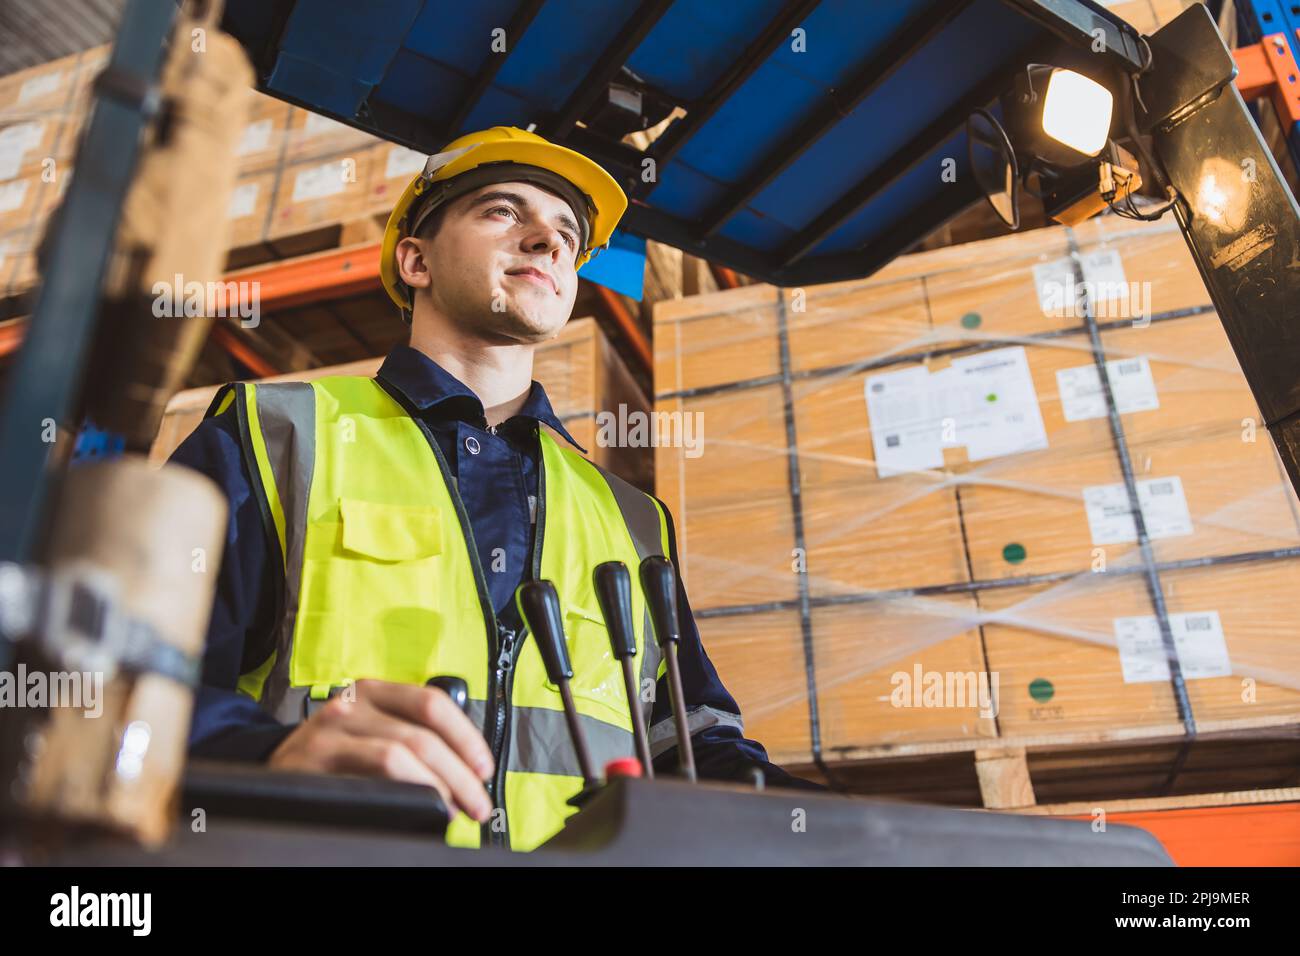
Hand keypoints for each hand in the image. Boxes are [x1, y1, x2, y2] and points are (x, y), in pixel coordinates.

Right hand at [268, 679, 494, 821]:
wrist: (271, 768)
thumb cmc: (334, 754)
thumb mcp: (371, 729)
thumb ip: (410, 735)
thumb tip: (466, 770)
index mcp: (373, 691)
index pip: (432, 703)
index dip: (466, 737)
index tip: (484, 768)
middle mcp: (351, 705)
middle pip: (421, 735)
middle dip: (459, 775)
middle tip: (477, 803)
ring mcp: (328, 735)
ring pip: (396, 756)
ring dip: (436, 788)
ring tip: (453, 810)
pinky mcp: (310, 766)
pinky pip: (364, 781)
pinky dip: (399, 798)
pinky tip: (412, 811)